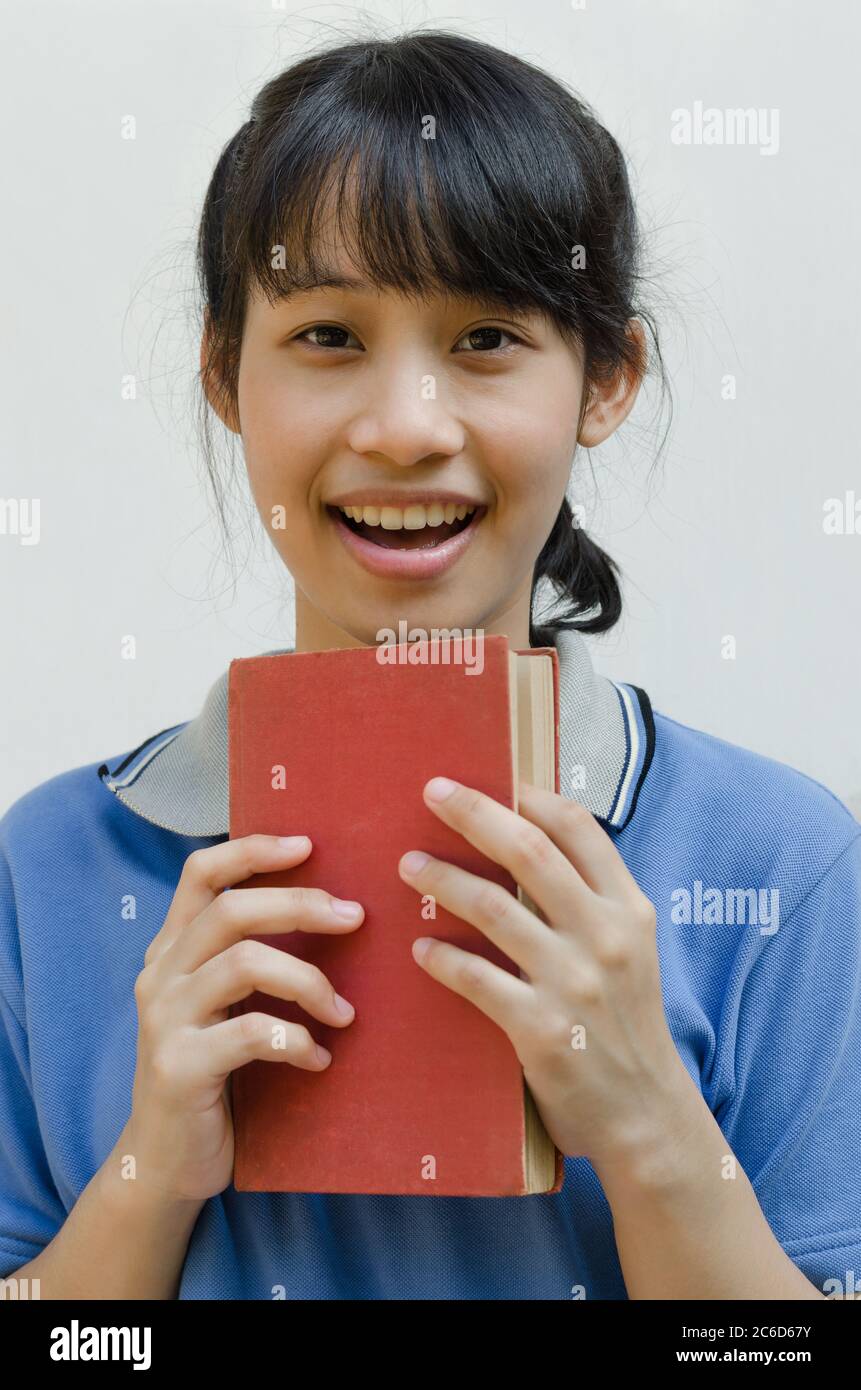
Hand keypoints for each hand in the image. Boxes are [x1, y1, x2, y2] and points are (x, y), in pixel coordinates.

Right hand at [126, 834, 361, 1202]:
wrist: (166, 1162)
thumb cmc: (214, 1074)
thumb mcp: (224, 1006)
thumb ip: (250, 959)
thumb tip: (334, 909)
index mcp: (172, 950)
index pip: (201, 873)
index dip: (253, 849)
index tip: (309, 844)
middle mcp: (160, 976)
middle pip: (232, 910)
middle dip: (301, 905)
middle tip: (355, 917)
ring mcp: (164, 1020)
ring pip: (244, 963)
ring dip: (309, 981)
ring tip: (344, 1011)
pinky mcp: (180, 1067)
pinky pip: (251, 1034)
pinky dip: (297, 1040)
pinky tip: (319, 1059)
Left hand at [397, 777, 689, 1170]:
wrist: (647, 1113)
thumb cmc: (627, 1024)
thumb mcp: (630, 950)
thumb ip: (591, 901)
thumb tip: (529, 843)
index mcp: (628, 908)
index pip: (578, 828)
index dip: (531, 794)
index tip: (493, 776)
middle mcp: (604, 935)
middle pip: (528, 851)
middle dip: (475, 812)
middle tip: (433, 791)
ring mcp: (572, 982)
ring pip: (492, 907)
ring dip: (441, 878)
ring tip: (407, 864)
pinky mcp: (540, 1029)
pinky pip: (476, 978)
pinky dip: (442, 958)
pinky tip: (420, 948)